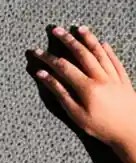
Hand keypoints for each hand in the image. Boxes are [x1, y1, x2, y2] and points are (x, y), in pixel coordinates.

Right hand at [31, 26, 135, 149]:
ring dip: (89, 40)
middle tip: (56, 30)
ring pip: (100, 54)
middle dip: (68, 41)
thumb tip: (43, 75)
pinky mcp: (125, 81)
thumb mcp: (76, 114)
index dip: (48, 58)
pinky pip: (116, 62)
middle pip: (82, 54)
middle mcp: (101, 78)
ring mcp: (115, 78)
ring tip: (79, 28)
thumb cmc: (102, 128)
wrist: (133, 134)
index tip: (36, 52)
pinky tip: (103, 44)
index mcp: (87, 88)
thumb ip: (60, 93)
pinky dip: (109, 51)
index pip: (63, 67)